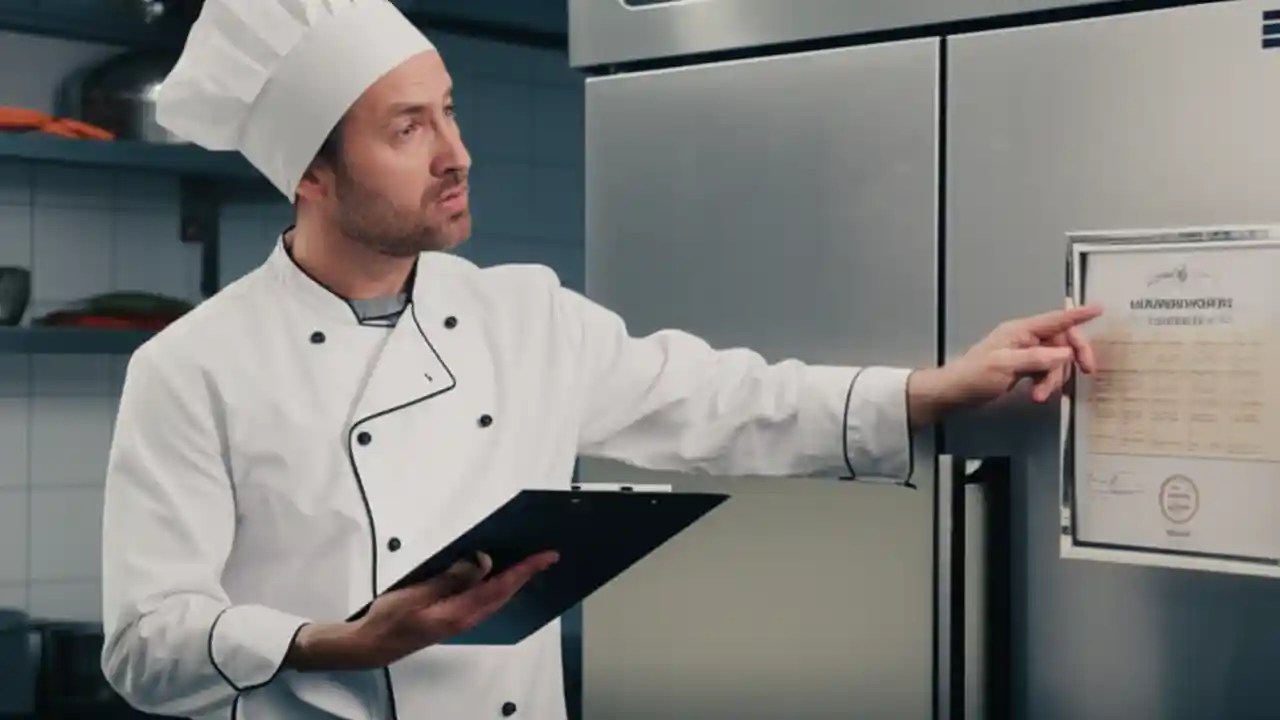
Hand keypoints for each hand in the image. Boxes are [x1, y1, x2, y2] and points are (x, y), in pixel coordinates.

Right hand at [285, 550, 558, 670]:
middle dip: (527, 575)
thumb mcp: (416, 594)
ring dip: (513, 581)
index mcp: (459, 613)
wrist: (368, 646)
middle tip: (546, 556)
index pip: (501, 587)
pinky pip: (483, 601)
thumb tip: (484, 561)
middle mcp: (465, 619)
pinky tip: (496, 576)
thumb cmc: (388, 620)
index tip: (546, 556)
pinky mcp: (452, 619)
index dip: (525, 570)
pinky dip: (496, 587)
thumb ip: (451, 578)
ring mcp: (459, 621)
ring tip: (529, 563)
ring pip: (495, 598)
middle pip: (504, 594)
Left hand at [907, 300, 1101, 426]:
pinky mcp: (1023, 368)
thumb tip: (1065, 354)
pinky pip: (1046, 371)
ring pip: (1056, 361)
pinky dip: (1047, 383)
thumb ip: (1037, 358)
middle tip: (1086, 372)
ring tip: (1040, 396)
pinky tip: (1039, 395)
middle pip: (1062, 342)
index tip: (1099, 309)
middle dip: (1072, 359)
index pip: (1055, 319)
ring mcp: (1025, 353)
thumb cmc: (974, 376)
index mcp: (1020, 330)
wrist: (955, 393)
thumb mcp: (1005, 365)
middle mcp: (1025, 338)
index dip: (1078, 314)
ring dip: (1054, 379)